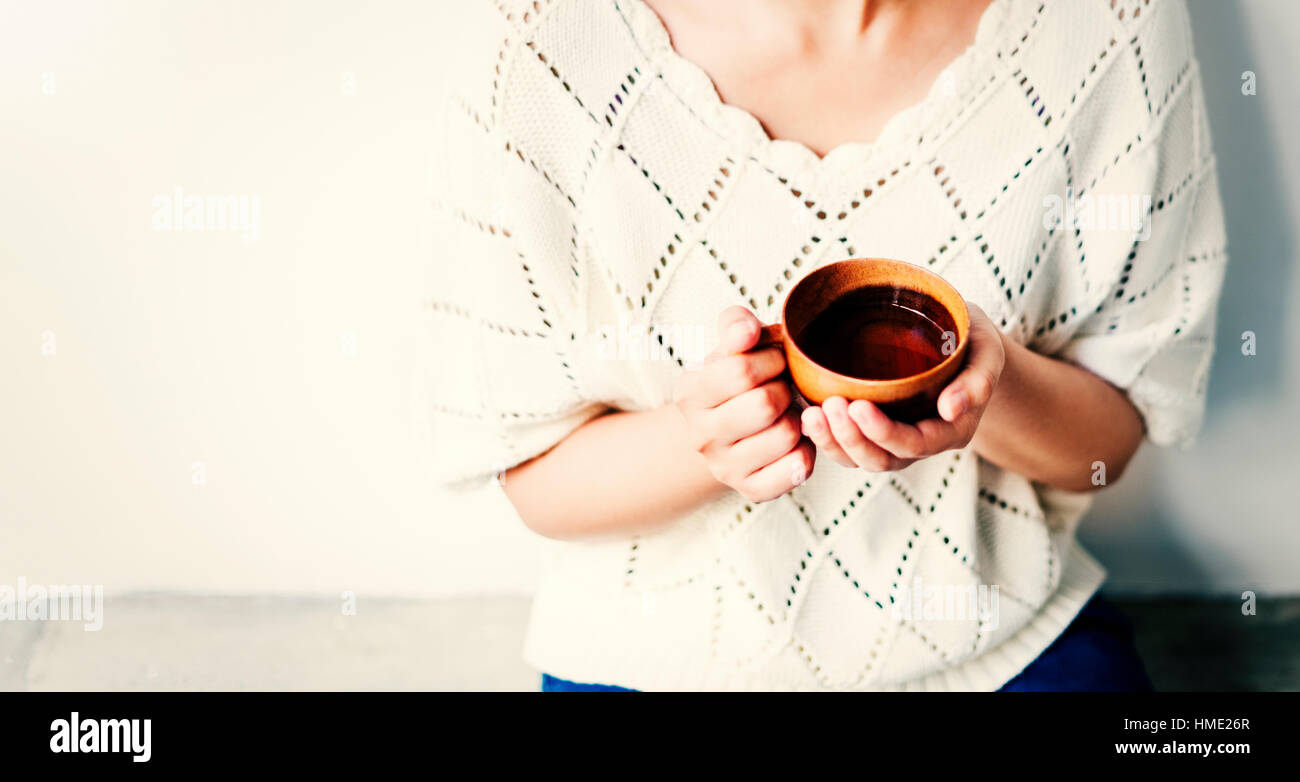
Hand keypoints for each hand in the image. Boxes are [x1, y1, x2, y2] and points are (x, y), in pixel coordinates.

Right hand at [672, 306, 814, 501]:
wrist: (727, 429)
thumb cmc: (736, 380)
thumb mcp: (731, 347)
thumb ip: (736, 326)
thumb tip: (747, 330)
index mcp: (689, 394)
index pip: (741, 370)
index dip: (771, 358)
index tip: (775, 360)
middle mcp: (700, 435)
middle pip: (765, 405)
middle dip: (785, 388)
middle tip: (782, 387)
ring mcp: (724, 468)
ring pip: (786, 435)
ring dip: (797, 418)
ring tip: (785, 413)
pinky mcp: (750, 490)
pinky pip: (795, 468)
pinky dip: (805, 450)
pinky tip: (794, 440)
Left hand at [800, 302, 1005, 470]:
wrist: (958, 339)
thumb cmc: (971, 340)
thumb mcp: (989, 351)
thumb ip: (978, 381)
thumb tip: (950, 409)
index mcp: (951, 429)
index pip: (915, 444)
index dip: (884, 432)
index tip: (858, 406)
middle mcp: (921, 441)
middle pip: (882, 459)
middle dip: (852, 438)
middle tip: (830, 405)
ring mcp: (894, 438)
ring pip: (859, 458)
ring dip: (833, 441)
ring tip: (810, 414)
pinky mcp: (871, 428)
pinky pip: (846, 445)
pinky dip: (825, 436)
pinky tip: (807, 413)